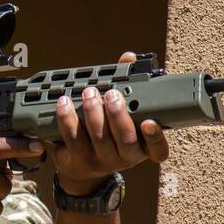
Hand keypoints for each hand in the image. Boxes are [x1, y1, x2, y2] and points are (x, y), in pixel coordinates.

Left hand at [51, 51, 170, 195]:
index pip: (158, 150)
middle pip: (126, 140)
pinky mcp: (79, 160)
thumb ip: (128, 84)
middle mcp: (126, 158)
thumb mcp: (123, 111)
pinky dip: (68, 119)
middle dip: (118, 115)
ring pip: (99, 139)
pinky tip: (64, 103)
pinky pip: (73, 138)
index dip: (156, 137)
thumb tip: (129, 58)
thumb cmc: (109, 131)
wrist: (83, 165)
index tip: (149, 122)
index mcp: (143, 147)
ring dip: (93, 113)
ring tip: (89, 93)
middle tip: (112, 94)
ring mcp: (102, 161)